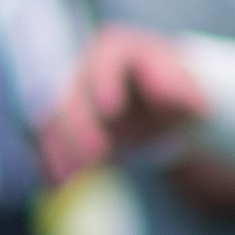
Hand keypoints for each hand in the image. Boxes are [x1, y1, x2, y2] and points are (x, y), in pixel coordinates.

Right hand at [40, 24, 208, 180]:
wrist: (159, 108)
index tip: (111, 109)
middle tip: (97, 156)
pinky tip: (56, 184)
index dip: (105, 84)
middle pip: (72, 95)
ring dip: (57, 148)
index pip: (105, 64)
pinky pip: (46, 141)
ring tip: (71, 178)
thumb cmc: (178, 95)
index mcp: (116, 50)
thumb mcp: (188, 92)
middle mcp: (85, 69)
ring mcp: (68, 96)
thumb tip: (182, 99)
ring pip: (51, 119)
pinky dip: (48, 161)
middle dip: (79, 126)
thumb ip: (183, 92)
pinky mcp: (60, 124)